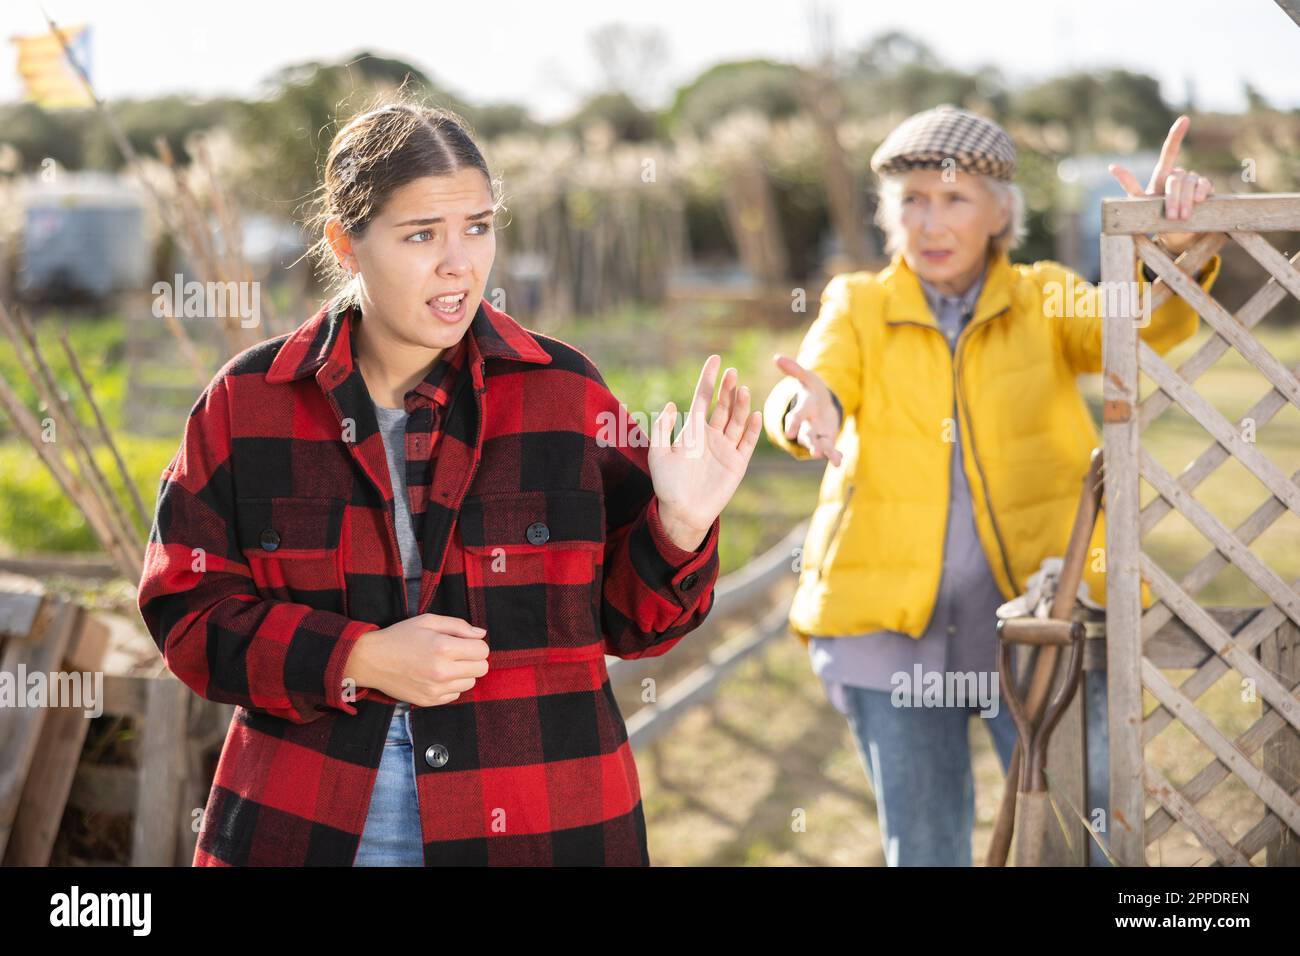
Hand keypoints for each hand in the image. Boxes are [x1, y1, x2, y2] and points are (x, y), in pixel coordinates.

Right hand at [345, 613, 488, 706]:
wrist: (371, 660)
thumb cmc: (400, 637)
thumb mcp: (428, 621)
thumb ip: (458, 626)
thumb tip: (481, 634)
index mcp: (443, 647)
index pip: (483, 651)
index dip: (476, 644)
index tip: (464, 642)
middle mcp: (442, 671)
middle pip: (481, 669)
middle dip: (473, 659)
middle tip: (457, 653)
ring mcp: (435, 689)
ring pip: (470, 683)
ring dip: (463, 673)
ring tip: (444, 664)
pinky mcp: (429, 701)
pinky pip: (455, 695)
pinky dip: (450, 686)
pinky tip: (435, 676)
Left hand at [648, 354, 762, 550]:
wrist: (683, 512)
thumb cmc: (667, 484)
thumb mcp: (657, 454)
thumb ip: (661, 429)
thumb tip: (670, 404)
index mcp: (693, 430)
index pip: (703, 398)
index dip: (708, 379)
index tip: (715, 360)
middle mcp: (712, 435)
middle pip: (723, 406)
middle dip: (728, 389)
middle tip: (732, 372)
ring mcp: (726, 448)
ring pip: (737, 420)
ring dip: (741, 405)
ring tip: (742, 389)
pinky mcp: (738, 462)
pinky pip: (748, 442)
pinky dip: (753, 429)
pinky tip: (755, 415)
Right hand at [772, 353, 842, 466]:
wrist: (823, 406)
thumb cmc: (813, 391)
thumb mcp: (807, 378)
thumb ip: (794, 370)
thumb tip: (777, 357)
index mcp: (802, 410)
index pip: (795, 418)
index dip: (792, 425)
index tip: (789, 433)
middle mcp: (806, 425)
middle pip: (806, 436)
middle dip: (809, 443)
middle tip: (813, 453)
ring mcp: (817, 435)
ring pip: (817, 445)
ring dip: (822, 452)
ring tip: (828, 458)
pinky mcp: (827, 440)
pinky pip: (830, 449)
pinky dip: (834, 456)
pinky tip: (838, 462)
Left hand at [1108, 114, 1213, 256]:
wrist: (1171, 231)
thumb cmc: (1152, 214)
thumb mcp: (1138, 201)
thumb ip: (1129, 184)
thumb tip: (1112, 166)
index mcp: (1162, 174)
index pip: (1170, 151)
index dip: (1176, 135)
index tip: (1184, 119)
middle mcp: (1179, 174)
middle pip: (1178, 179)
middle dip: (1175, 198)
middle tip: (1173, 217)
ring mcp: (1193, 180)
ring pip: (1192, 182)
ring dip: (1187, 200)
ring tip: (1183, 217)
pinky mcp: (1205, 188)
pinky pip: (1205, 185)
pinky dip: (1202, 192)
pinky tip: (1200, 201)